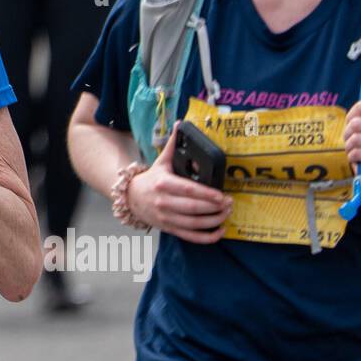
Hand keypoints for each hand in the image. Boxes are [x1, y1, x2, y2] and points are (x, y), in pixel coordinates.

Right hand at [126, 124, 231, 243]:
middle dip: (215, 208)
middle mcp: (163, 202)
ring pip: (194, 224)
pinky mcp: (169, 228)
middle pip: (193, 208)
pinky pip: (190, 236)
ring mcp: (166, 217)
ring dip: (214, 221)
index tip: (222, 195)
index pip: (188, 190)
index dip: (207, 194)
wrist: (131, 198)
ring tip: (227, 214)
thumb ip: (172, 144)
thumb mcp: (161, 161)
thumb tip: (181, 124)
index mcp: (163, 184)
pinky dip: (207, 237)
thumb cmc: (151, 179)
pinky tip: (220, 231)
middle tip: (230, 203)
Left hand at [345, 95, 360, 192]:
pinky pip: (356, 153)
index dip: (350, 117)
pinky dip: (352, 158)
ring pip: (354, 140)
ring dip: (349, 148)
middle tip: (352, 143)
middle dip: (347, 136)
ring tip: (356, 152)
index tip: (353, 127)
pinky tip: (359, 160)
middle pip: (355, 124)